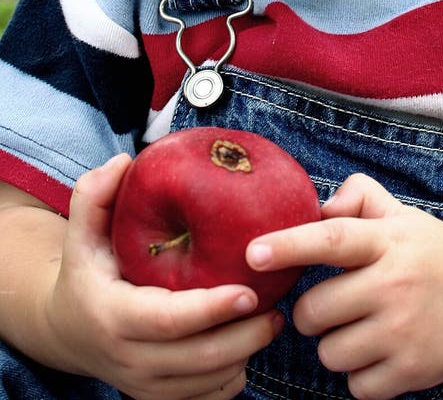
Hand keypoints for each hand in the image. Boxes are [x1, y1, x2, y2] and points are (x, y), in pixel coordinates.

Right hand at [45, 155, 283, 399]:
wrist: (67, 331)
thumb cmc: (86, 270)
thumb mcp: (81, 231)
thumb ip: (94, 194)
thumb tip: (124, 161)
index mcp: (112, 317)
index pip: (170, 321)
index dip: (212, 309)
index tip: (251, 291)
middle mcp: (128, 360)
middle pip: (200, 359)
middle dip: (246, 337)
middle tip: (278, 308)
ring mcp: (144, 387)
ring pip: (208, 384)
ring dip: (245, 356)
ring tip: (271, 320)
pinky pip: (207, 399)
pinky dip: (233, 378)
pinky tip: (248, 345)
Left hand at [247, 173, 442, 399]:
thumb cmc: (435, 252)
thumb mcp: (401, 214)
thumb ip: (357, 198)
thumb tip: (318, 209)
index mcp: (387, 241)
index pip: (330, 239)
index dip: (289, 245)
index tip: (253, 252)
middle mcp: (395, 285)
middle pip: (315, 311)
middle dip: (313, 312)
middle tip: (336, 303)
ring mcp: (405, 332)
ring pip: (329, 353)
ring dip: (335, 345)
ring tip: (361, 328)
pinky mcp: (414, 372)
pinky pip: (356, 385)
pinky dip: (360, 374)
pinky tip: (380, 351)